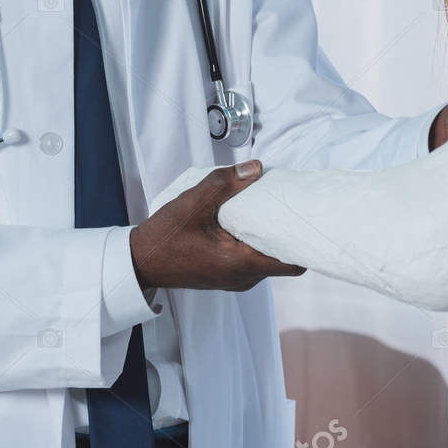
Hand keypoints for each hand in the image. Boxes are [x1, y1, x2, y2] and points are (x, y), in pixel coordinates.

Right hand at [130, 160, 306, 291]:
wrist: (141, 262)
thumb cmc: (165, 236)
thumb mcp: (194, 203)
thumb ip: (225, 183)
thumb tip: (257, 167)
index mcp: (241, 263)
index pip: (292, 264)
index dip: (304, 244)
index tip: (307, 221)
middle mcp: (244, 278)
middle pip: (281, 260)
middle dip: (286, 235)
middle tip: (287, 207)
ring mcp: (235, 280)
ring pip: (266, 260)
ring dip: (268, 238)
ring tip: (267, 211)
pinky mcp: (226, 276)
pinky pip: (251, 261)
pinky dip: (254, 244)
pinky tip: (247, 223)